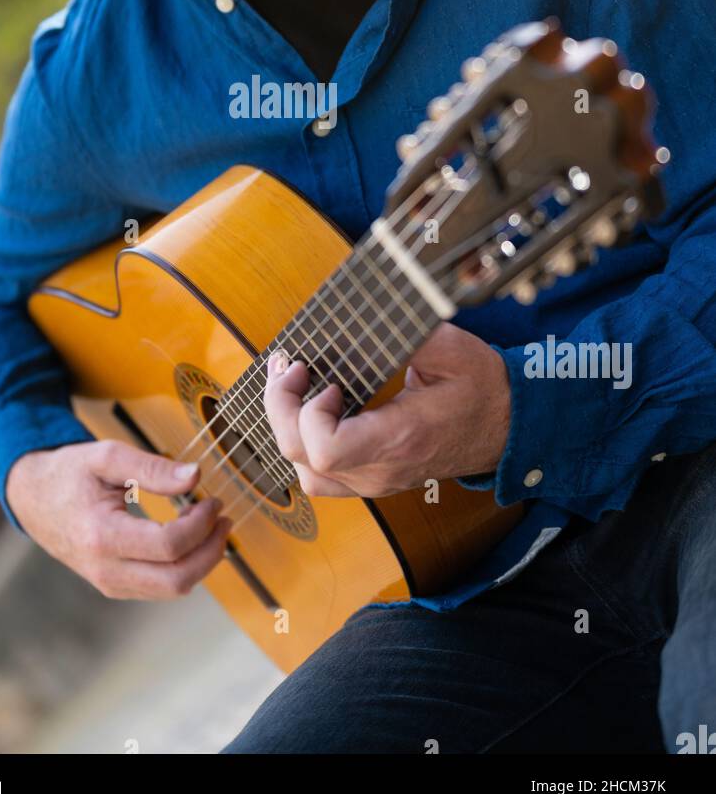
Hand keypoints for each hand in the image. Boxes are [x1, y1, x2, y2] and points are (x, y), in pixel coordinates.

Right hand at [5, 441, 231, 598]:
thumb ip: (152, 467)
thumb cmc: (68, 474)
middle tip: (222, 517)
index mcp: (101, 536)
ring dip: (202, 560)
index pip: (169, 545)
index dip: (201, 524)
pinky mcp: (115, 586)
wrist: (33, 499)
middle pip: (177, 580)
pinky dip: (184, 566)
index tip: (212, 500)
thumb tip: (196, 476)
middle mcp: (105, 570)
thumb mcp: (107, 457)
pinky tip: (189, 537)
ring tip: (210, 524)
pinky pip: (160, 587)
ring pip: (172, 589)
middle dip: (211, 550)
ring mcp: (109, 584)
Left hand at [263, 322, 510, 497]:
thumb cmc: (483, 387)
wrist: (510, 426)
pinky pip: (321, 475)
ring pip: (305, 473)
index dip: (308, 412)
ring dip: (289, 427)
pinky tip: (314, 408)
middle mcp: (382, 470)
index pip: (326, 450)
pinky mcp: (374, 478)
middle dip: (282, 408)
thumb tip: (358, 312)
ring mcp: (376, 481)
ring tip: (297, 386)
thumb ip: (404, 332)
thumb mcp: (451, 347)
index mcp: (400, 439)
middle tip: (293, 367)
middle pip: (301, 458)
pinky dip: (305, 443)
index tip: (323, 378)